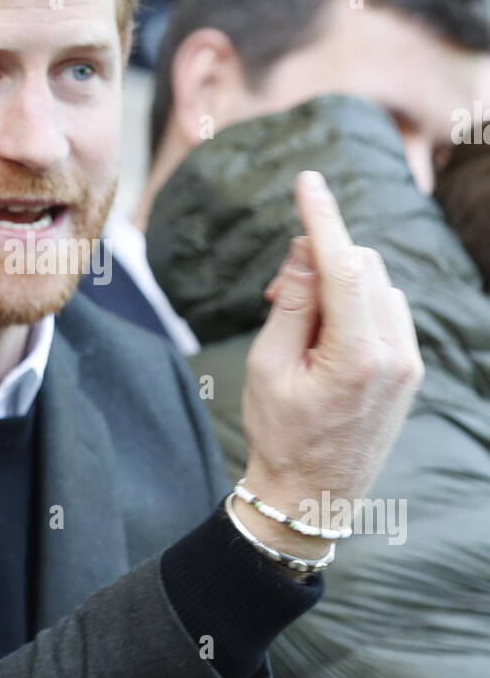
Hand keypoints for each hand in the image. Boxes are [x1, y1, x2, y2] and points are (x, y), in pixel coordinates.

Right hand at [238, 170, 423, 559]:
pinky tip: (326, 339)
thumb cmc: (280, 433)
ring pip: (376, 285)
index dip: (323, 219)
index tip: (308, 182)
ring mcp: (409, 362)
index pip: (344, 267)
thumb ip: (292, 301)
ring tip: (298, 330)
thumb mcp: (269, 365)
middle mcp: (395, 355)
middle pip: (363, 268)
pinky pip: (386, 310)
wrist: (312, 495)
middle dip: (319, 265)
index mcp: (356, 358)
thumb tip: (306, 247)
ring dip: (337, 287)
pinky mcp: (410, 368)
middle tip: (275, 298)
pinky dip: (356, 306)